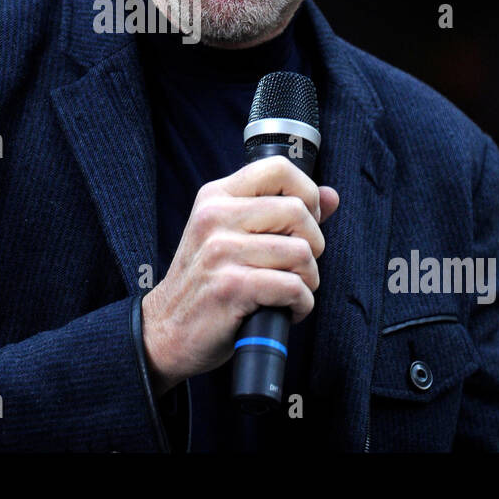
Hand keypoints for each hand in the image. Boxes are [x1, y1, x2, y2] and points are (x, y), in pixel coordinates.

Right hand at [140, 155, 339, 394]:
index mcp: (216, 196)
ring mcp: (220, 251)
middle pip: (299, 212)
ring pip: (302, 252)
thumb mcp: (234, 235)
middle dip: (313, 245)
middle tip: (296, 266)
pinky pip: (293, 287)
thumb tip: (331, 196)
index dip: (306, 194)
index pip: (279, 169)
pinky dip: (300, 305)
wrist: (166, 330)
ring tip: (288, 291)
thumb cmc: (206, 282)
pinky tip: (283, 310)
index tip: (301, 223)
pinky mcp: (230, 287)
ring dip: (308, 280)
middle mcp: (215, 216)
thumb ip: (282, 212)